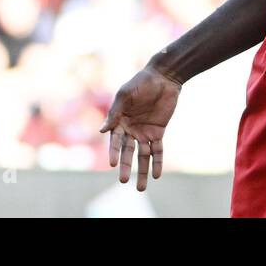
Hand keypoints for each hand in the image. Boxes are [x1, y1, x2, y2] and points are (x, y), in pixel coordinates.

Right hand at [100, 64, 181, 190]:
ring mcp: (144, 132)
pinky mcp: (158, 132)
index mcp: (118, 121)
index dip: (115, 153)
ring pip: (142, 155)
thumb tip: (102, 131)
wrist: (163, 77)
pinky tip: (157, 175)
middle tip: (124, 181)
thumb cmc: (141, 82)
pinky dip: (157, 162)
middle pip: (128, 152)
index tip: (114, 164)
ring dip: (142, 171)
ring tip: (141, 187)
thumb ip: (115, 112)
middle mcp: (130, 130)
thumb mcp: (125, 94)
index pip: (115, 141)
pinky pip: (157, 150)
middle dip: (126, 167)